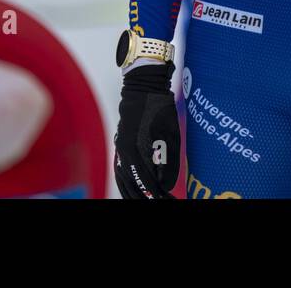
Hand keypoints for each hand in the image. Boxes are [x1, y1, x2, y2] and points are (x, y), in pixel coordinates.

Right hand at [113, 61, 179, 198]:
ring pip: (123, 180)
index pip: (147, 183)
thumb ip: (168, 163)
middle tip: (159, 202)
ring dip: (132, 194)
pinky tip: (131, 188)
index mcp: (135, 151)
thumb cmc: (158, 108)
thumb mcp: (170, 136)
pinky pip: (120, 171)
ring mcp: (120, 149)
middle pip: (132, 186)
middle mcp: (124, 153)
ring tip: (143, 201)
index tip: (168, 200)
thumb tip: (165, 185)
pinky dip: (125, 183)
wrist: (143, 88)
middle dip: (144, 198)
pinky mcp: (121, 146)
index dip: (157, 195)